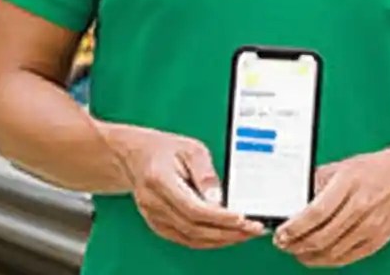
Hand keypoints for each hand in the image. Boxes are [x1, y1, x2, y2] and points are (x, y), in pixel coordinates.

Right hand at [115, 126, 264, 248]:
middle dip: (227, 231)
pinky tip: (226, 236)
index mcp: (159, 179)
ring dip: (220, 240)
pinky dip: (208, 241)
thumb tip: (219, 199)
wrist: (137, 156)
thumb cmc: (165, 149)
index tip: (242, 217)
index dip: (219, 216)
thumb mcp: (191, 149)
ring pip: (190, 238)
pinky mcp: (158, 224)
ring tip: (245, 234)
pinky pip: (185, 239)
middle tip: (252, 228)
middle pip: (193, 227)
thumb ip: (206, 173)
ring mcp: (154, 216)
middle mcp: (153, 202)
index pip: (192, 207)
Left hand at [274, 139, 389, 267]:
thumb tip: (292, 199)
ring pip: (334, 251)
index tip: (281, 232)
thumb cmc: (372, 170)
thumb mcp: (342, 167)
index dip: (295, 227)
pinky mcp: (377, 239)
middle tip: (283, 243)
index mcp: (349, 182)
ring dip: (310, 255)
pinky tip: (317, 256)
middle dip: (297, 244)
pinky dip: (329, 260)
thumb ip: (317, 182)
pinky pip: (348, 257)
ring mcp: (371, 225)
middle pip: (323, 235)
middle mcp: (361, 205)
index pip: (317, 211)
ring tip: (296, 251)